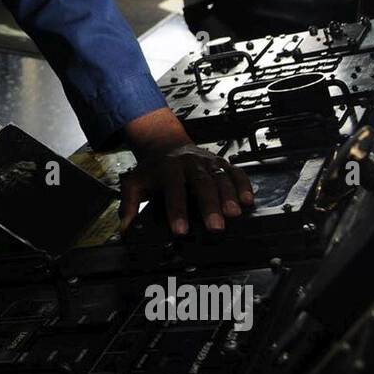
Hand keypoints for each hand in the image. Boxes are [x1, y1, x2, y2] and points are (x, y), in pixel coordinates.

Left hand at [118, 143, 254, 235]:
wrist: (165, 143)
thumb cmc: (152, 168)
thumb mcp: (134, 182)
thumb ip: (129, 205)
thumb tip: (125, 228)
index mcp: (168, 168)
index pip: (173, 190)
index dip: (177, 210)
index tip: (180, 230)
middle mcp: (189, 164)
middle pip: (202, 184)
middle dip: (209, 206)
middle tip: (215, 227)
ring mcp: (207, 162)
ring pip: (220, 177)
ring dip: (229, 196)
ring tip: (234, 214)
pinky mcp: (220, 163)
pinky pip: (235, 171)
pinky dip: (243, 185)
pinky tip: (248, 200)